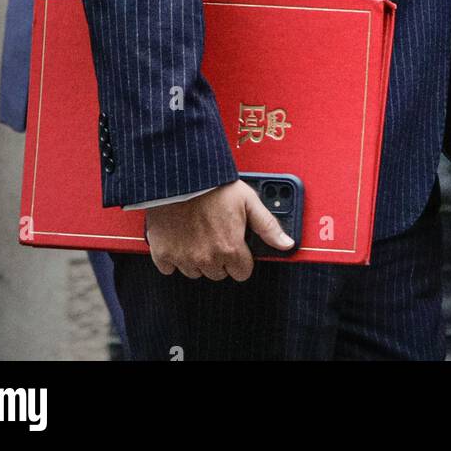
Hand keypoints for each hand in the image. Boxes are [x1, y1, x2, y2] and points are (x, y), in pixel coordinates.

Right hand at [144, 179, 295, 280]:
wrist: (180, 176)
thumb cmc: (215, 186)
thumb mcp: (248, 200)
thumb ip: (268, 226)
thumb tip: (288, 244)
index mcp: (230, 249)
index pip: (242, 273)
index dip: (240, 258)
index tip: (235, 243)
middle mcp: (207, 259)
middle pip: (218, 273)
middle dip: (219, 258)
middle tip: (215, 233)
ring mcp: (183, 258)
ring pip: (195, 271)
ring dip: (197, 258)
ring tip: (196, 232)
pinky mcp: (162, 254)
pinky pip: (169, 267)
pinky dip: (173, 256)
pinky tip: (178, 236)